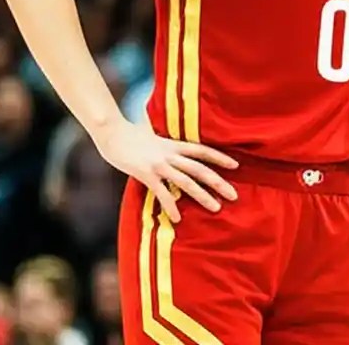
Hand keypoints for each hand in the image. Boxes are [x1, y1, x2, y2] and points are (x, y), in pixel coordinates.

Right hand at [93, 119, 237, 222]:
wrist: (112, 132)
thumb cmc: (131, 136)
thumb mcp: (155, 139)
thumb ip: (167, 147)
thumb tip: (174, 155)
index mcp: (174, 144)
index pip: (203, 151)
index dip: (220, 157)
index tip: (236, 165)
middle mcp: (171, 154)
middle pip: (201, 169)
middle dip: (219, 182)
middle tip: (234, 195)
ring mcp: (159, 164)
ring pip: (187, 182)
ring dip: (203, 196)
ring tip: (216, 208)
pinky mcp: (146, 174)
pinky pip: (162, 193)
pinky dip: (171, 205)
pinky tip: (177, 218)